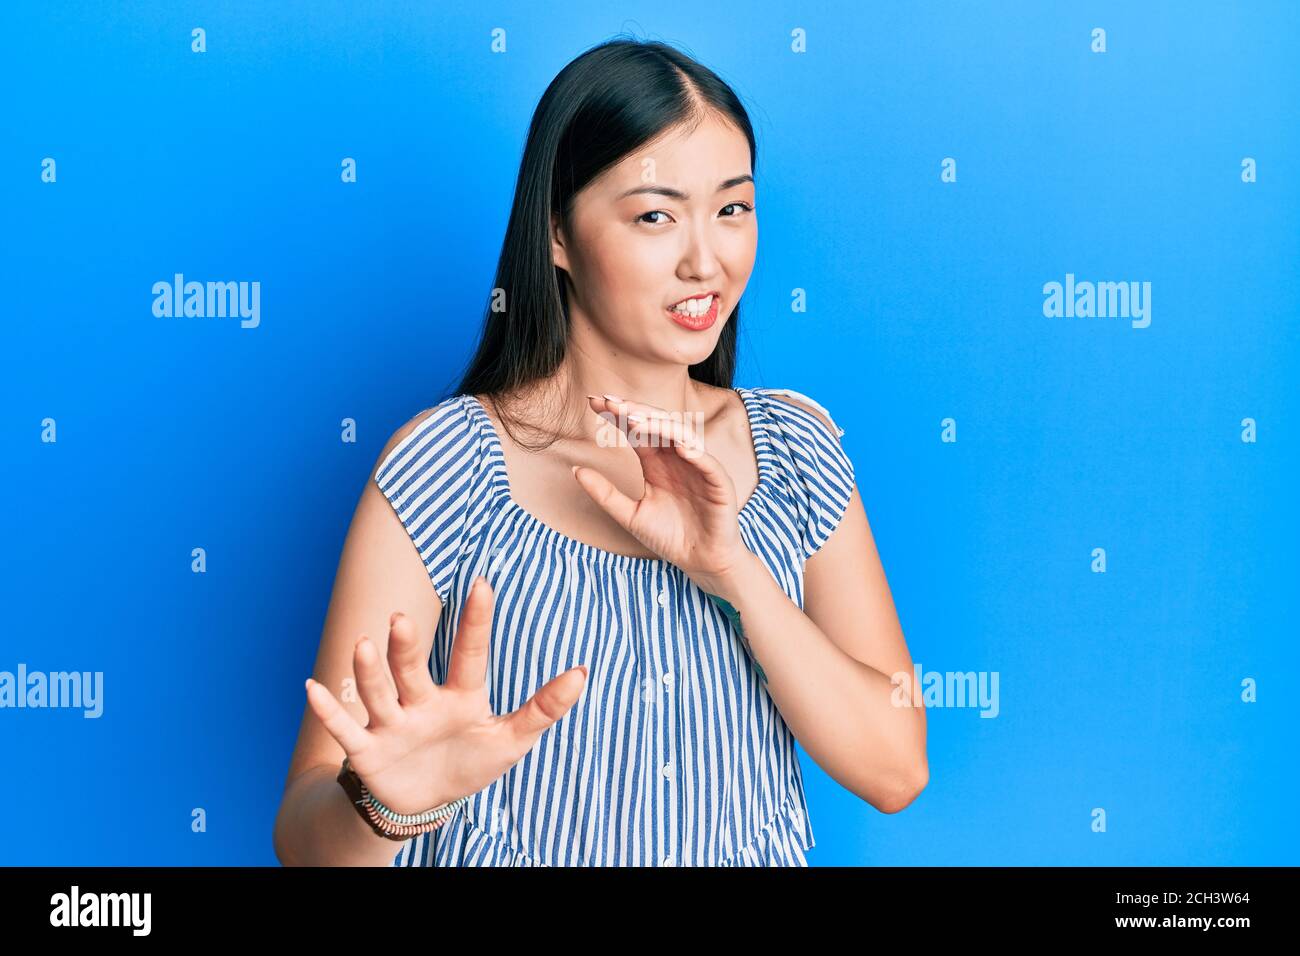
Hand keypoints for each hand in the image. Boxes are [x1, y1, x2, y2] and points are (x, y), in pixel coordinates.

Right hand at [304, 577, 587, 815]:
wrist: (423, 802)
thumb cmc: (468, 762)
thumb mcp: (511, 741)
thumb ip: (543, 708)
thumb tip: (582, 672)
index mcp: (460, 696)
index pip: (470, 654)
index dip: (476, 621)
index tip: (483, 583)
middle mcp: (421, 700)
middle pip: (414, 668)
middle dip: (407, 645)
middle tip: (403, 618)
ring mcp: (392, 722)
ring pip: (380, 692)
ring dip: (369, 671)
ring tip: (364, 644)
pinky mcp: (367, 750)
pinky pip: (346, 728)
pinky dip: (330, 710)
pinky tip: (312, 687)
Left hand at [574, 393, 750, 590]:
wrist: (699, 562)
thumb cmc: (669, 537)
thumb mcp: (630, 514)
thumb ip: (604, 493)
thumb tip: (575, 470)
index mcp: (656, 462)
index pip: (637, 430)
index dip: (618, 415)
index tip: (593, 402)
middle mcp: (677, 458)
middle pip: (657, 424)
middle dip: (635, 411)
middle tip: (610, 402)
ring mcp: (698, 467)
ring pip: (682, 435)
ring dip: (660, 426)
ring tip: (636, 421)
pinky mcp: (718, 483)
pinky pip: (708, 462)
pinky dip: (695, 452)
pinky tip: (678, 445)